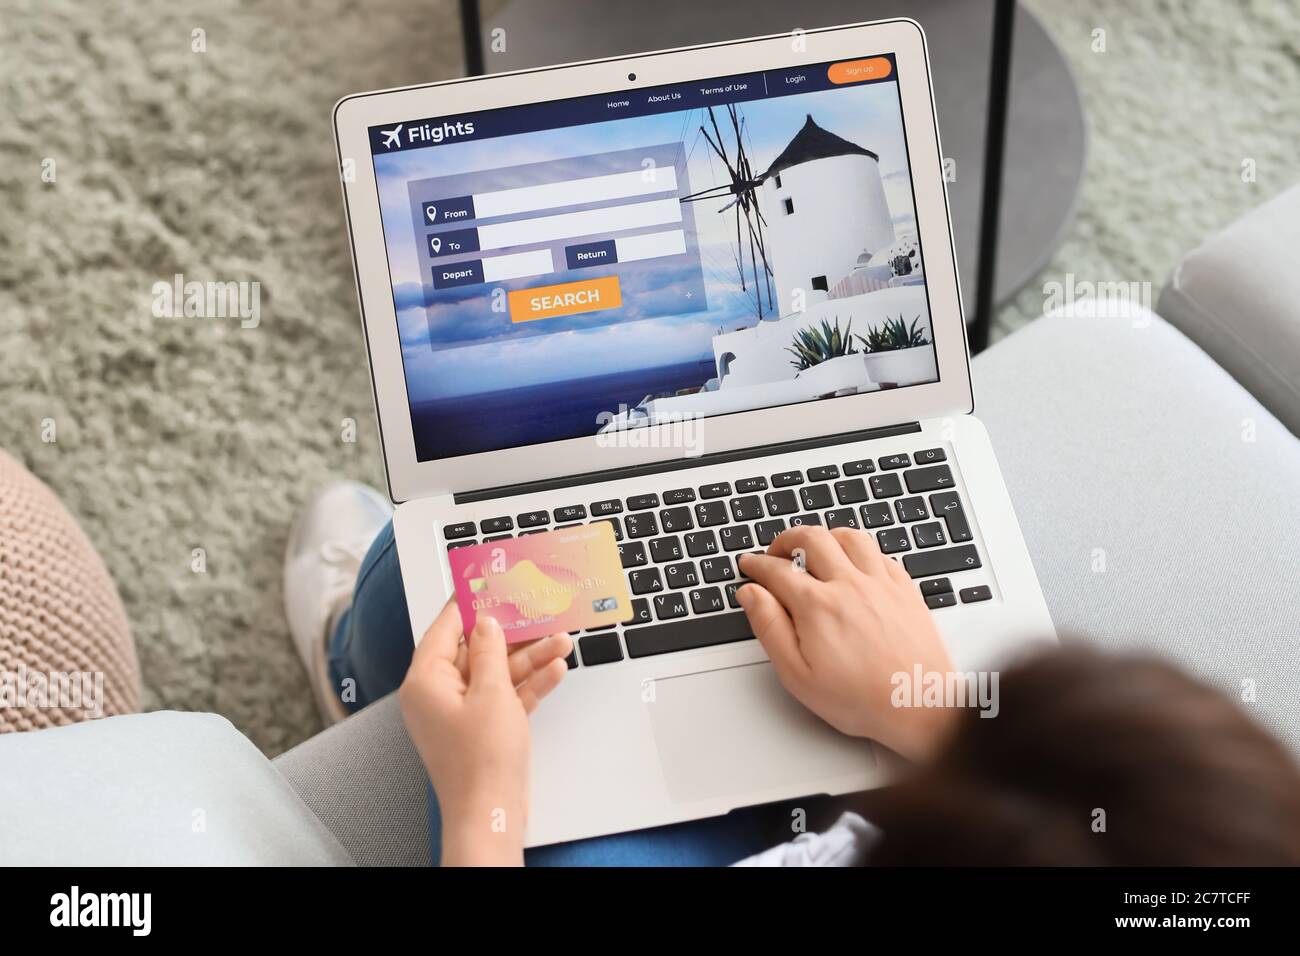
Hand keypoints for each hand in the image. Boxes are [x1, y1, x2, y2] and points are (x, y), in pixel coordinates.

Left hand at [398, 600, 571, 865]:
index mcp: (425, 681)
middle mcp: (438, 695)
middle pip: (475, 649)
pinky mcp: (482, 729)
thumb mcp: (491, 692)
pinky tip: (555, 669)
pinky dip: (529, 684)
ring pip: (496, 672)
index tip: (487, 582)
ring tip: (561, 639)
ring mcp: (461, 713)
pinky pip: (505, 696)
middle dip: (512, 633)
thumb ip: (489, 651)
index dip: (468, 603)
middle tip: (534, 607)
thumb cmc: (480, 762)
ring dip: (529, 657)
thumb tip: (486, 623)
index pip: (444, 629)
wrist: (492, 814)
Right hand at [736, 526, 955, 760]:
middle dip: (785, 539)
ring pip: (848, 537)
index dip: (756, 564)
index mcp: (817, 605)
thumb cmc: (861, 699)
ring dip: (825, 536)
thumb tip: (751, 594)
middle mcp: (848, 584)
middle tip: (776, 552)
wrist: (920, 705)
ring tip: (814, 549)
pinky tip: (855, 562)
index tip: (749, 565)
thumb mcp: (797, 674)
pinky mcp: (905, 589)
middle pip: (811, 539)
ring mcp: (880, 583)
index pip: (776, 570)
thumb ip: (769, 627)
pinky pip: (879, 552)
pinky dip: (860, 550)